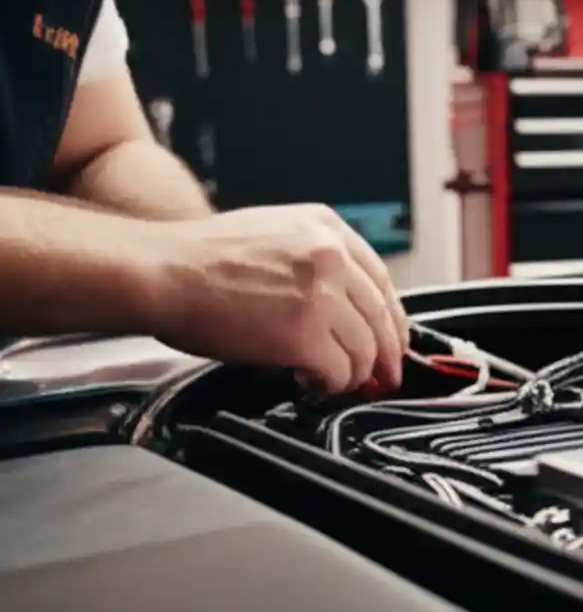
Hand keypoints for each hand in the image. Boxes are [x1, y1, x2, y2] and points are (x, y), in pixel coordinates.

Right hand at [148, 204, 409, 394]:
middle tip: (382, 379)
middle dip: (386, 355)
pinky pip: (339, 370)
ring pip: (364, 349)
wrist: (161, 272)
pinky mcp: (305, 334)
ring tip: (331, 381)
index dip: (392, 318)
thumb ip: (314, 259)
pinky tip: (309, 382)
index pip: (381, 279)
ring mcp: (321, 295)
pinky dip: (330, 385)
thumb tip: (345, 305)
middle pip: (381, 316)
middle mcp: (331, 256)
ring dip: (352, 374)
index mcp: (326, 227)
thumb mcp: (273, 234)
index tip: (393, 341)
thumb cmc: (200, 259)